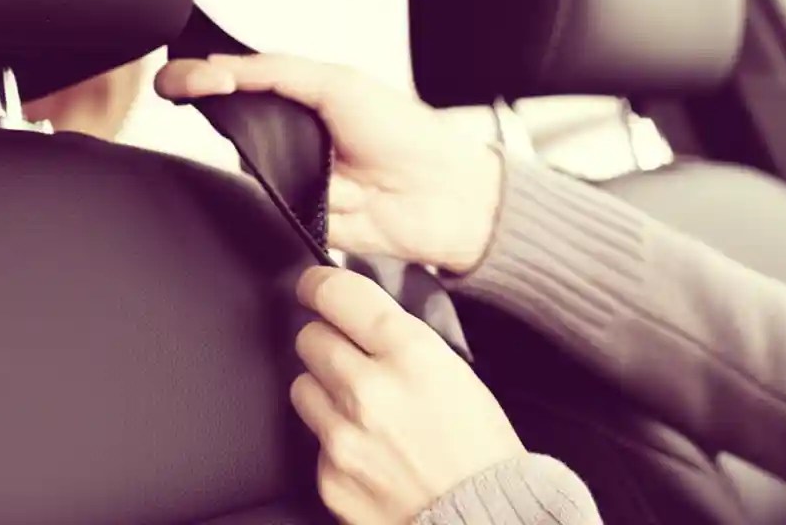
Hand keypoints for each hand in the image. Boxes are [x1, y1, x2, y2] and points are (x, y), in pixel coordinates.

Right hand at [155, 54, 502, 272]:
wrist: (442, 195)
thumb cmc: (404, 132)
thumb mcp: (336, 84)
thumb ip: (274, 73)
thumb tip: (218, 68)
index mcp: (300, 94)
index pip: (234, 79)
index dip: (198, 76)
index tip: (174, 79)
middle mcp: (292, 134)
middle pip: (232, 120)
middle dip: (223, 110)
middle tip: (199, 93)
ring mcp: (295, 174)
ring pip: (247, 164)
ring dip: (260, 152)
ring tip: (290, 144)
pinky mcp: (301, 215)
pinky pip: (270, 204)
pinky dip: (283, 192)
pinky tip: (306, 183)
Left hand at [290, 266, 524, 523]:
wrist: (483, 522)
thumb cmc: (481, 450)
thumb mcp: (454, 372)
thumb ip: (403, 340)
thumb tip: (361, 317)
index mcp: (410, 353)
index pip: (337, 293)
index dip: (319, 285)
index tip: (314, 286)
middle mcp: (369, 389)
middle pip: (309, 337)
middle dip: (326, 341)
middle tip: (349, 356)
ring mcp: (343, 437)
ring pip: (302, 386)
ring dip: (324, 389)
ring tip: (361, 407)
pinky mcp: (329, 476)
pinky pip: (314, 440)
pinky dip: (334, 440)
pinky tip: (368, 450)